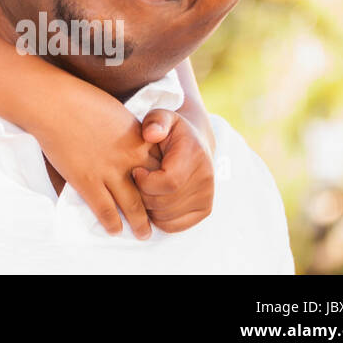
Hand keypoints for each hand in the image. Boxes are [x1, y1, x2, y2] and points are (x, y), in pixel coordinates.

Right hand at [35, 76, 161, 238]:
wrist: (54, 102)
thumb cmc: (81, 99)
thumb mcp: (117, 111)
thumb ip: (129, 132)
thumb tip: (131, 142)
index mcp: (139, 139)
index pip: (164, 168)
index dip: (165, 183)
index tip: (164, 192)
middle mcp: (130, 158)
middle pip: (154, 190)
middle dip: (159, 207)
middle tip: (161, 218)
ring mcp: (108, 172)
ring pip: (133, 206)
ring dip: (140, 223)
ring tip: (143, 234)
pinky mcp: (87, 181)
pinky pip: (104, 210)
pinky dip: (111, 222)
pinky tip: (114, 229)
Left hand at [132, 109, 214, 231]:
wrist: (195, 141)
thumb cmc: (171, 130)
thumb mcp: (162, 117)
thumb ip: (155, 121)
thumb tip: (151, 133)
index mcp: (195, 156)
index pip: (169, 182)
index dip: (146, 182)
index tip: (136, 171)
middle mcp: (206, 179)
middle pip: (165, 202)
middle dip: (142, 195)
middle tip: (135, 182)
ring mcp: (207, 197)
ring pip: (167, 217)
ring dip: (148, 207)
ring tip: (144, 189)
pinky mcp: (204, 210)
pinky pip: (174, 226)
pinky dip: (158, 218)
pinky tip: (153, 199)